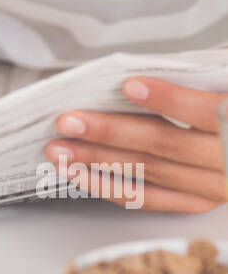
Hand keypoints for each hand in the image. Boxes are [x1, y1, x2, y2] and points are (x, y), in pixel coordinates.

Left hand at [44, 77, 227, 212]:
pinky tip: (81, 174)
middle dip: (110, 132)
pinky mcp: (197, 202)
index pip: (205, 110)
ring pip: (150, 173)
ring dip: (99, 161)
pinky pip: (149, 199)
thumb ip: (197, 78)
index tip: (128, 86)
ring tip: (61, 149)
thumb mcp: (223, 80)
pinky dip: (111, 186)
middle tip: (69, 121)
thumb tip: (144, 71)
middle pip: (164, 145)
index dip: (167, 99)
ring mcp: (213, 187)